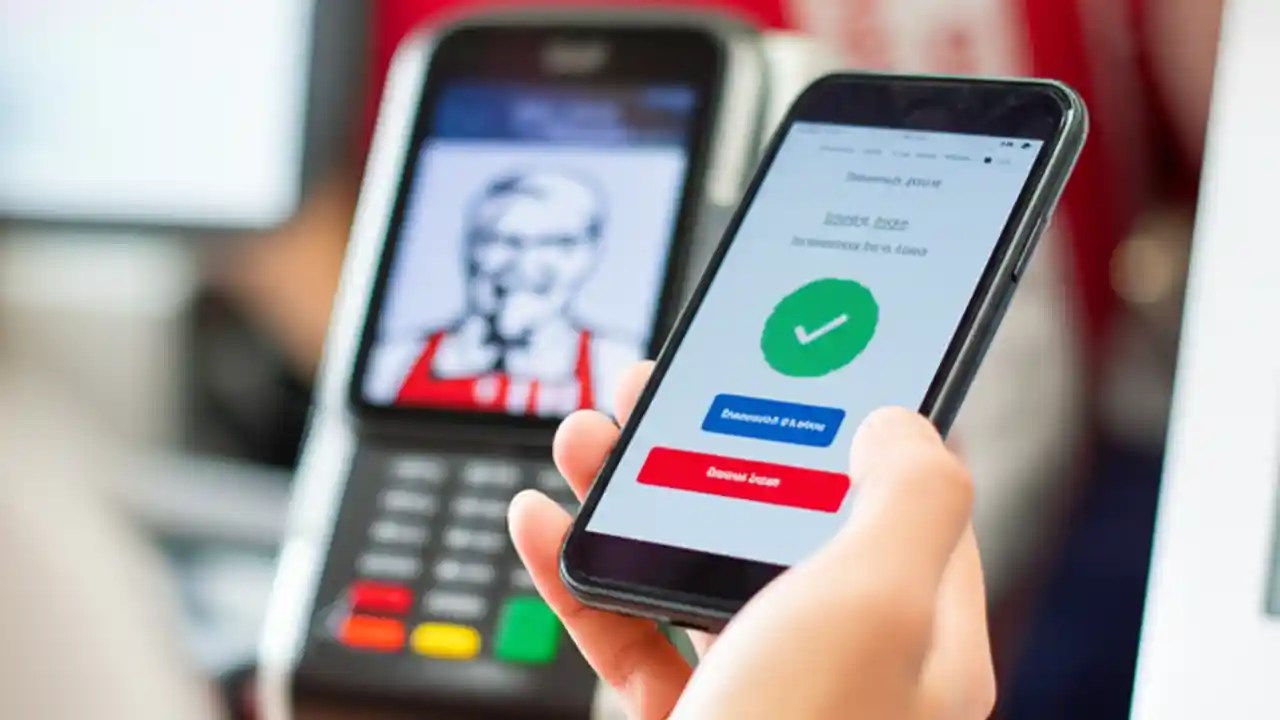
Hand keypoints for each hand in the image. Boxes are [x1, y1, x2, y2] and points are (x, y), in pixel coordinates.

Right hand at [507, 361, 994, 718]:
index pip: (900, 504)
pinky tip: (543, 525)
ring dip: (632, 494)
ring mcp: (763, 693)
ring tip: (584, 435)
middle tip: (658, 387)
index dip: (848, 428)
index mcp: (920, 640)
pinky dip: (581, 576)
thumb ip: (912, 495)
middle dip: (711, 444)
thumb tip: (902, 423)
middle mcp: (847, 665)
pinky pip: (631, 632)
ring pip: (695, 566)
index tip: (797, 371)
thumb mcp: (875, 605)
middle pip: (779, 520)